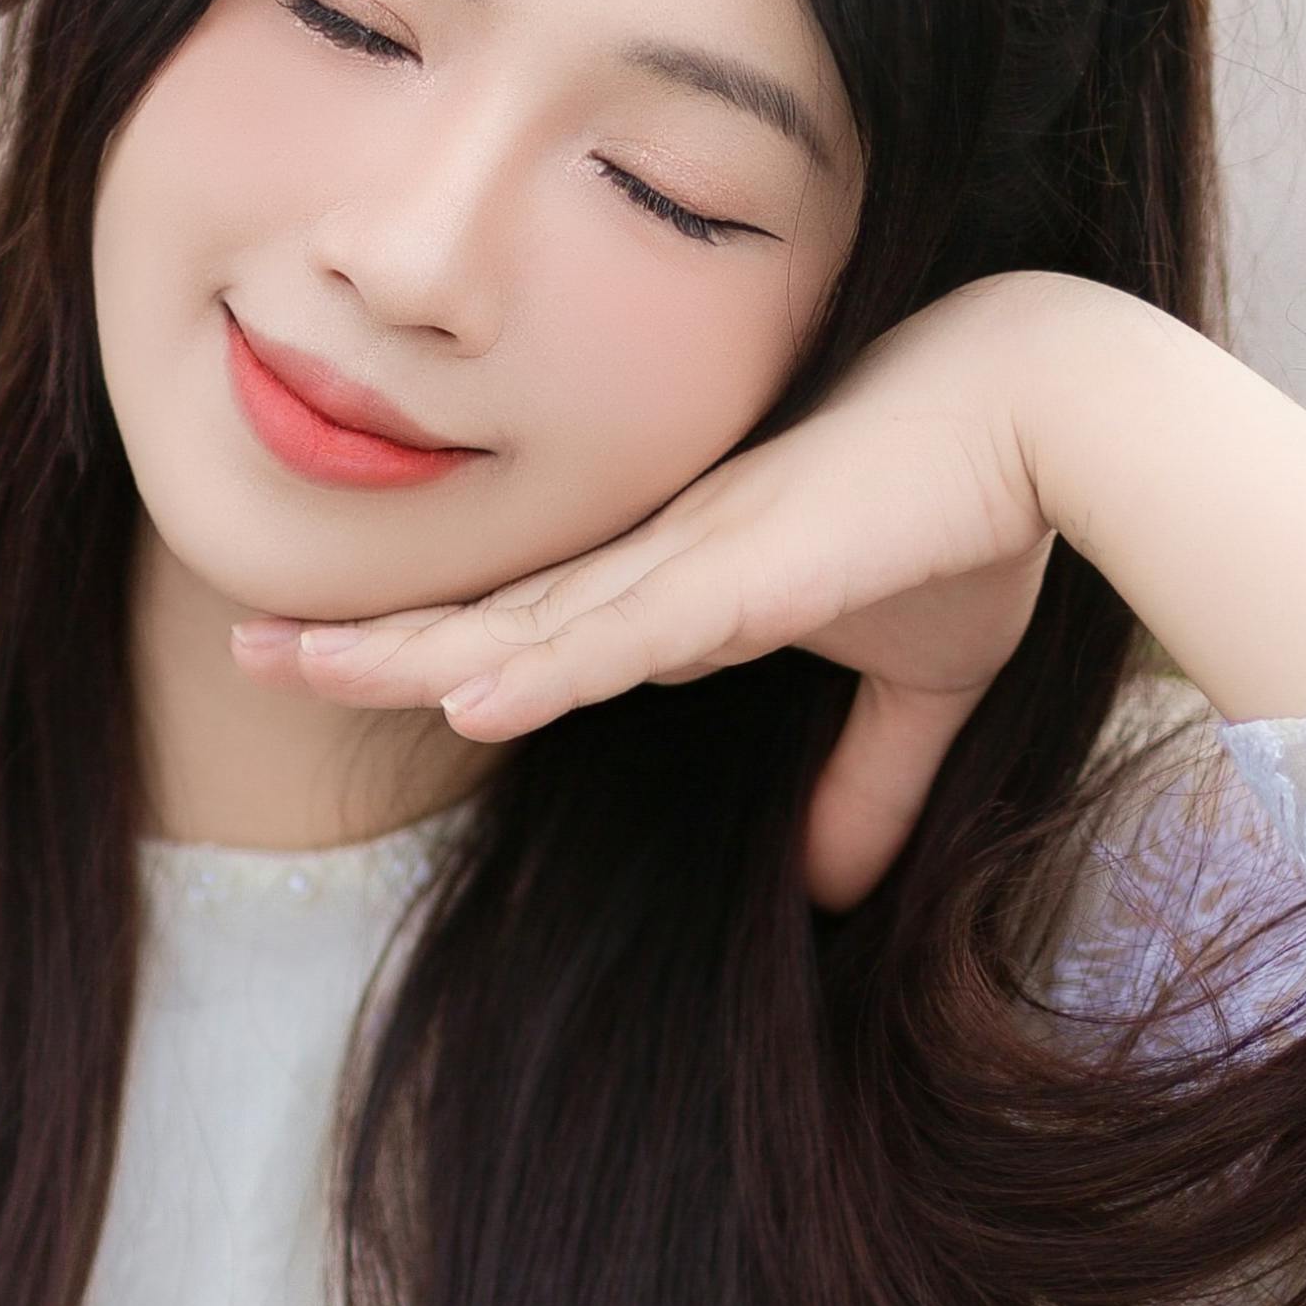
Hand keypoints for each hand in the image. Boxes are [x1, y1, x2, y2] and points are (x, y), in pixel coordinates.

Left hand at [247, 276, 1068, 907]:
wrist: (1056, 415)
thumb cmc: (981, 516)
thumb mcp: (917, 682)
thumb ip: (864, 783)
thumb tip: (830, 890)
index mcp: (688, 573)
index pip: (537, 621)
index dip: (438, 642)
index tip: (341, 655)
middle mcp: (664, 557)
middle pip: (489, 612)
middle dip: (368, 637)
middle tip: (249, 648)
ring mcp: (694, 559)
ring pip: (519, 619)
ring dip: (402, 648)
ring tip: (285, 663)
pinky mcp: (747, 572)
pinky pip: (622, 632)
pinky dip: (541, 666)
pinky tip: (459, 694)